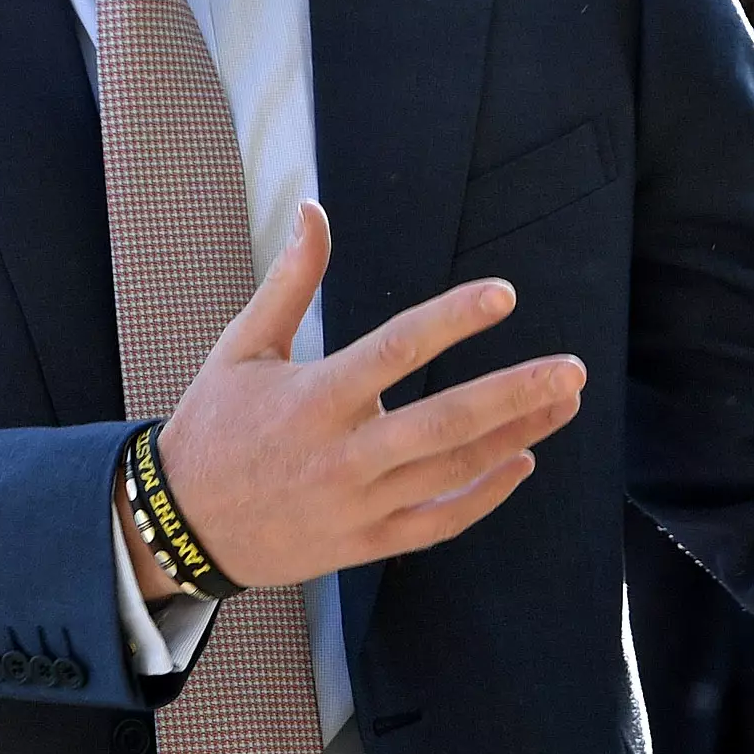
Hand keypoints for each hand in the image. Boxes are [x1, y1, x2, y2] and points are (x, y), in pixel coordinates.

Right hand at [142, 202, 583, 597]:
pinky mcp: (365, 545)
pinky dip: (486, 497)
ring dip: (516, 437)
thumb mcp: (242, 348)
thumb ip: (290, 281)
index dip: (453, 320)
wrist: (180, 524)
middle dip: (515, 396)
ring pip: (453, 474)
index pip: (395, 350)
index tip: (504, 295)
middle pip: (444, 424)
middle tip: (573, 370)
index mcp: (312, 400)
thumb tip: (314, 209)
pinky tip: (522, 462)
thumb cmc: (214, 425)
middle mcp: (342, 456)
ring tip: (563, 403)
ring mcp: (358, 506)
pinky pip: (439, 523)